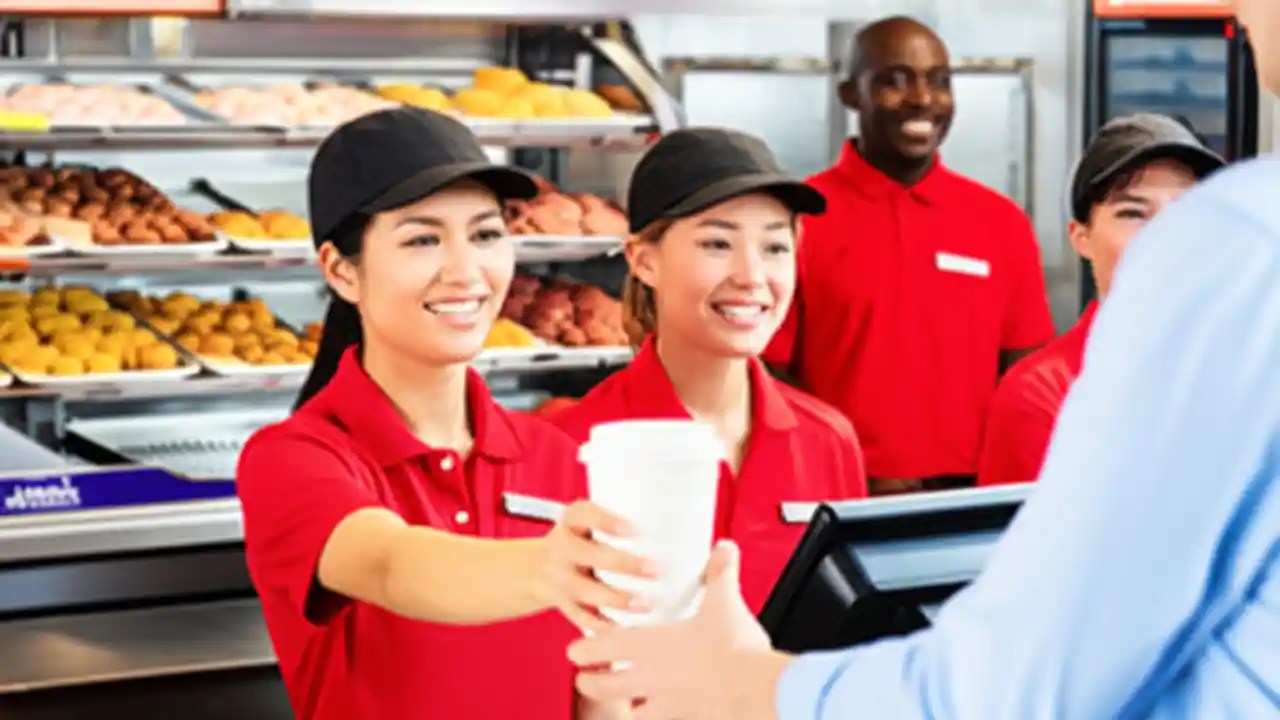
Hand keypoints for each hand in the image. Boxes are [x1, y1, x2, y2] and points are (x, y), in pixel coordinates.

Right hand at [534, 500, 657, 631]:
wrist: (537, 567)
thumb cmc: (580, 540)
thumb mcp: (587, 523)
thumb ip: (618, 525)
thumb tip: (673, 534)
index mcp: (571, 520)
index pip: (585, 514)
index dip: (610, 522)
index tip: (638, 529)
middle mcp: (561, 547)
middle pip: (591, 555)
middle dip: (625, 564)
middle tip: (656, 570)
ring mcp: (559, 577)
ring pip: (587, 591)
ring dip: (618, 599)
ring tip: (647, 603)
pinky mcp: (562, 603)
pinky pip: (582, 617)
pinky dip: (604, 625)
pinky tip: (627, 627)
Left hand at [568, 541, 787, 719]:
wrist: (755, 690)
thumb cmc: (733, 647)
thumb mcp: (725, 602)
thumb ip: (720, 574)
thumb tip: (725, 548)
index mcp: (653, 644)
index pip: (606, 646)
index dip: (586, 648)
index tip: (574, 649)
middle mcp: (653, 678)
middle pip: (606, 686)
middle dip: (590, 683)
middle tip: (583, 680)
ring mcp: (668, 705)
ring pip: (632, 713)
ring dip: (624, 708)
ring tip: (625, 706)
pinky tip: (669, 716)